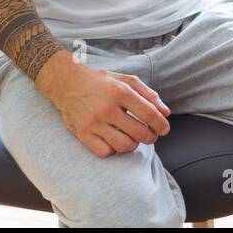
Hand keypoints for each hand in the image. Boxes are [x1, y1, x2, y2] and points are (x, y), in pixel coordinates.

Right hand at [36, 52, 171, 157]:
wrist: (67, 83)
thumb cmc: (100, 82)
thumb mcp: (126, 80)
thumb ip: (148, 94)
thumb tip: (165, 113)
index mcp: (120, 92)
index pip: (149, 114)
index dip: (161, 125)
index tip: (165, 129)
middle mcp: (107, 108)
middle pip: (139, 133)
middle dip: (151, 137)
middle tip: (151, 135)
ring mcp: (93, 123)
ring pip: (124, 146)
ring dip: (134, 144)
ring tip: (134, 137)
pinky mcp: (82, 134)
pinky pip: (105, 151)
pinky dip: (114, 149)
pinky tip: (115, 140)